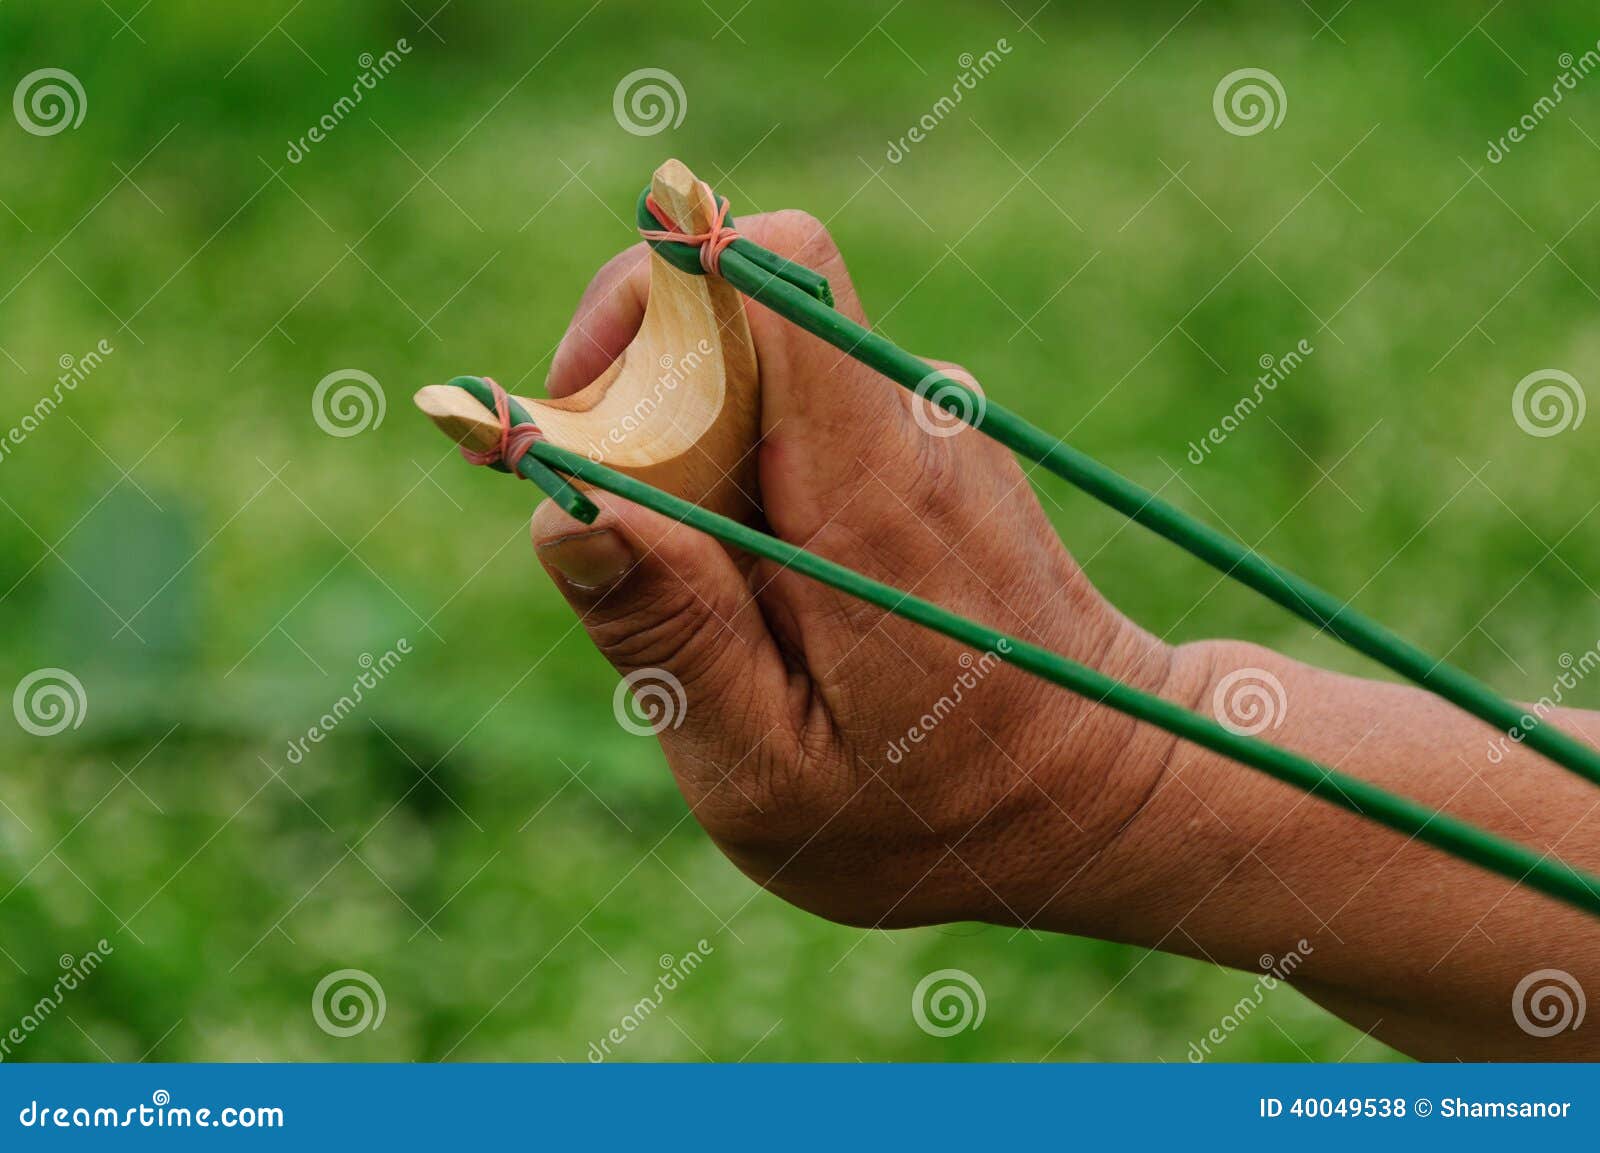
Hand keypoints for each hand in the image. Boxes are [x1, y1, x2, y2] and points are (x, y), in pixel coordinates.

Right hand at [531, 212, 1187, 929]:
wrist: (1099, 794)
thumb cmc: (935, 812)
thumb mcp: (771, 772)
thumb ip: (672, 639)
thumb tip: (567, 509)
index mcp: (874, 490)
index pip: (768, 274)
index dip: (647, 300)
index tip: (585, 406)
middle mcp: (914, 425)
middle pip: (740, 317)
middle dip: (649, 410)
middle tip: (643, 559)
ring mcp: (930, 429)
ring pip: (762, 377)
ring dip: (702, 466)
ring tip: (733, 613)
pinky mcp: (929, 451)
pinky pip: (803, 421)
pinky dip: (755, 488)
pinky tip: (785, 606)